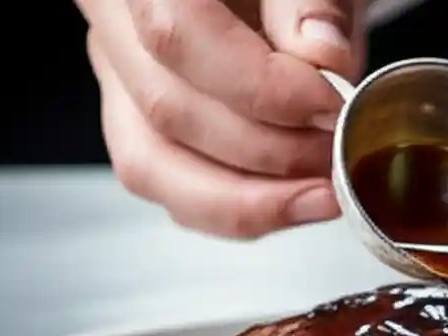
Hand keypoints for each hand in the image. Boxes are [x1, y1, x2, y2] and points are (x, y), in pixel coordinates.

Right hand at [76, 0, 365, 237]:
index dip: (260, 89)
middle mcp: (110, 18)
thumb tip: (324, 56)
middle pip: (165, 109)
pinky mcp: (136, 114)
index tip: (330, 110)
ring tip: (316, 197)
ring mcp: (117, 70)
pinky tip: (286, 202)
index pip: (180, 35)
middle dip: (266, 153)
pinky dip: (229, 206)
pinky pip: (166, 180)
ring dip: (244, 201)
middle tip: (337, 159)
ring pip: (150, 164)